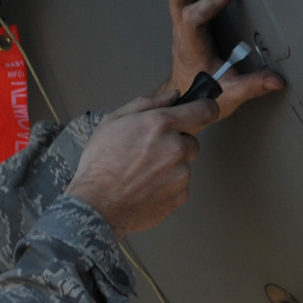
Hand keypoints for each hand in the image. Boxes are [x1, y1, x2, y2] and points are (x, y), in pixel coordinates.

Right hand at [67, 93, 221, 237]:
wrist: (96, 206)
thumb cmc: (99, 164)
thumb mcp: (112, 122)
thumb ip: (146, 104)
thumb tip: (173, 96)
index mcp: (160, 124)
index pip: (203, 109)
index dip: (205, 107)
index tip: (204, 109)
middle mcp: (176, 147)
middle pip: (191, 140)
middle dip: (175, 143)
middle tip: (148, 153)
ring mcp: (182, 173)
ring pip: (184, 164)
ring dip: (170, 166)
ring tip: (141, 173)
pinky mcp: (182, 195)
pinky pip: (180, 184)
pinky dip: (167, 185)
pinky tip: (145, 187)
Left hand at [165, 0, 285, 118]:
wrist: (183, 99)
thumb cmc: (205, 95)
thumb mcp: (230, 94)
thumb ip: (252, 86)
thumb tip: (277, 80)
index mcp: (192, 47)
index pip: (194, 18)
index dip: (210, 1)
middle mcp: (182, 33)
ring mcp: (180, 26)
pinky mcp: (184, 22)